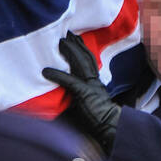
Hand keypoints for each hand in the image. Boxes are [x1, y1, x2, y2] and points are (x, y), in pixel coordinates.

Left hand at [42, 32, 120, 151]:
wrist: (114, 128)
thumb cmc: (100, 123)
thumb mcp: (87, 109)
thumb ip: (77, 100)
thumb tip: (62, 97)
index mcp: (96, 85)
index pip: (88, 63)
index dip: (81, 50)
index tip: (74, 39)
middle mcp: (95, 82)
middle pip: (85, 58)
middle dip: (76, 44)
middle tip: (67, 32)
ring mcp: (91, 87)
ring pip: (80, 64)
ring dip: (70, 52)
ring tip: (60, 42)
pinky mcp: (85, 94)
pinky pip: (70, 82)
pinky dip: (58, 75)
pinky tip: (46, 71)